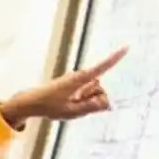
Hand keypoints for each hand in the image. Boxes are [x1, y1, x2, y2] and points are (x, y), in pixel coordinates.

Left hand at [0, 47, 126, 125]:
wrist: (32, 102)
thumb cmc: (50, 106)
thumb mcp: (72, 111)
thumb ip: (91, 107)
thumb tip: (107, 103)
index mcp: (80, 79)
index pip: (102, 67)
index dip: (115, 58)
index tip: (126, 47)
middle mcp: (80, 77)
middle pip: (100, 89)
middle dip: (95, 100)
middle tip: (76, 106)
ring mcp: (78, 80)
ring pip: (94, 93)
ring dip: (88, 101)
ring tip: (70, 104)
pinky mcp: (75, 84)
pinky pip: (87, 94)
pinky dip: (83, 101)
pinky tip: (69, 104)